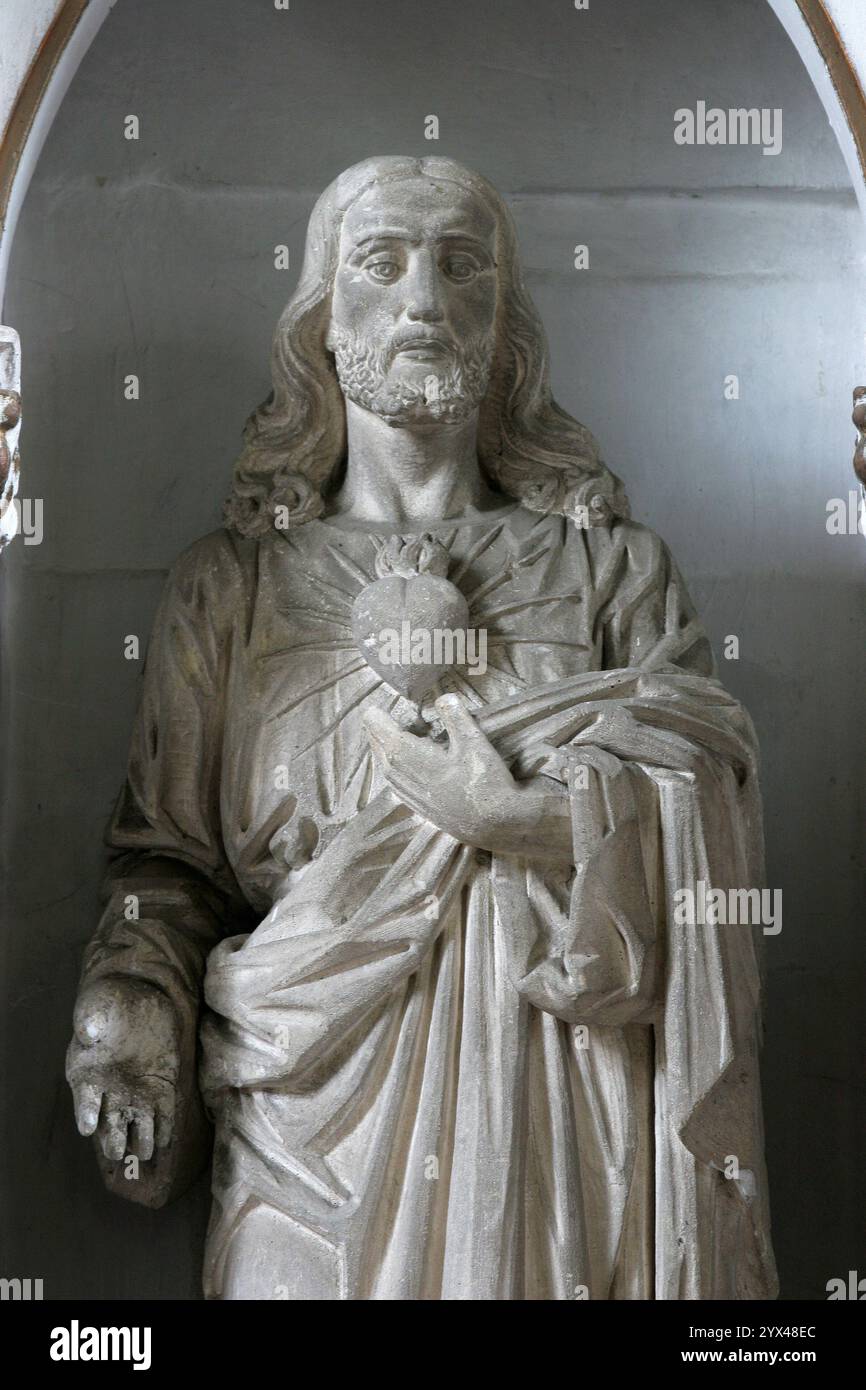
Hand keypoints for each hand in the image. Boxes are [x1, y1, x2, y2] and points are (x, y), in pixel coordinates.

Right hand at [66, 978, 179, 1161]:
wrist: (136, 997)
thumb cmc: (107, 1003)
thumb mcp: (95, 1005)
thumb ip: (89, 1018)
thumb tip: (87, 1031)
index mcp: (87, 1073)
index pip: (85, 1100)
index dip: (86, 1113)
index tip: (88, 1126)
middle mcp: (110, 1090)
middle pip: (110, 1121)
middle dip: (113, 1138)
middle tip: (117, 1152)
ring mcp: (136, 1091)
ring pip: (137, 1123)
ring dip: (140, 1138)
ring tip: (144, 1152)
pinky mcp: (162, 1086)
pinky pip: (163, 1111)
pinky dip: (164, 1126)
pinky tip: (165, 1138)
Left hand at [364, 693, 572, 863]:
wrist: (497, 825)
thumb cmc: (486, 781)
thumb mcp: (474, 742)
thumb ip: (456, 718)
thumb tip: (443, 697)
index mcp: (417, 760)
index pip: (388, 737)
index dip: (377, 723)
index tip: (372, 710)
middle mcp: (411, 781)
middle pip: (384, 756)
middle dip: (376, 737)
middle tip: (373, 722)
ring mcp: (417, 799)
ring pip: (390, 775)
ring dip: (381, 756)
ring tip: (380, 743)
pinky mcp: (425, 812)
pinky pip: (399, 790)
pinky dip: (392, 776)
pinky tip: (397, 775)